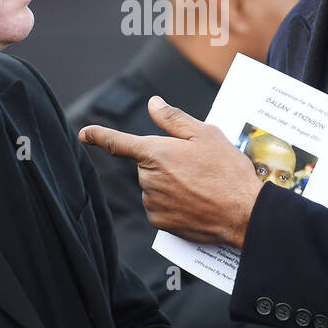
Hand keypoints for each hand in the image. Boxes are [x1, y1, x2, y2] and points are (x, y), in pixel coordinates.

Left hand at [78, 96, 261, 247]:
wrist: (243, 213)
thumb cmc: (227, 171)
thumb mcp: (205, 134)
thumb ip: (174, 119)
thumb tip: (153, 104)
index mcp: (155, 152)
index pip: (118, 142)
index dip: (99, 135)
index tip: (84, 133)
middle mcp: (148, 178)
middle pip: (148, 166)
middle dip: (166, 163)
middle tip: (197, 167)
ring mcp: (152, 202)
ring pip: (154, 187)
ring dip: (170, 184)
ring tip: (201, 186)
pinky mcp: (160, 223)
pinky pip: (159, 207)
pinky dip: (173, 204)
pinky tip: (195, 202)